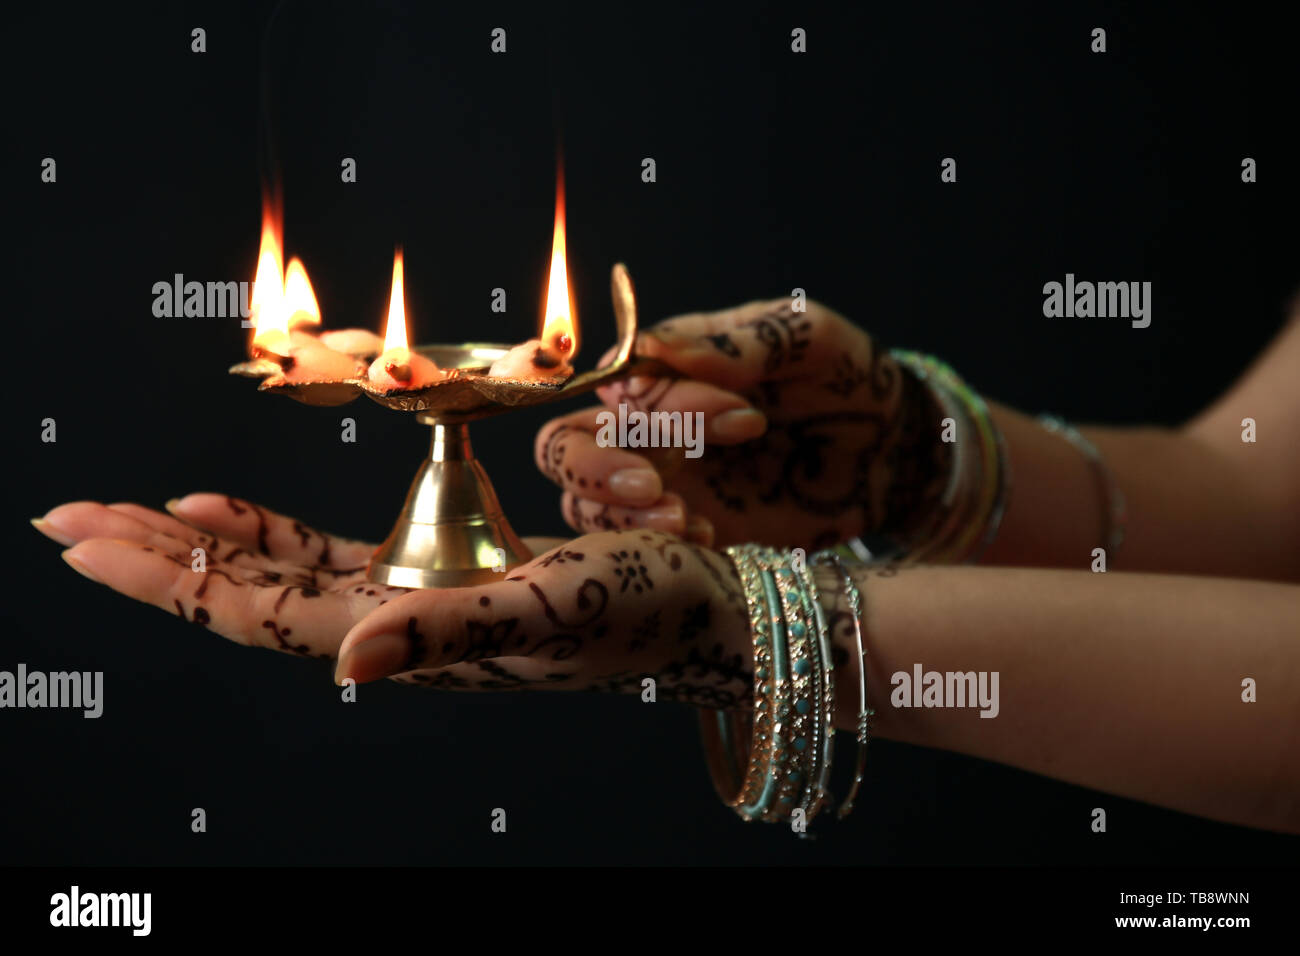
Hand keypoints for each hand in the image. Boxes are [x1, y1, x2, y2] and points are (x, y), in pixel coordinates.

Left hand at [33, 496, 752, 705]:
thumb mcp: (555, 612)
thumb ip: (448, 633)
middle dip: (155, 559)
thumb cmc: (649, 606)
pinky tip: (228, 510)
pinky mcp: (443, 571)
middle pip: (249, 593)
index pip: (263, 612)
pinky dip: (273, 530)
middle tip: (63, 516)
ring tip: (127, 513)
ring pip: (279, 572)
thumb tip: (345, 664)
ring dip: (201, 544)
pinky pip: (331, 554)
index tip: (85, 536)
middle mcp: (397, 627)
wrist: (707, 601)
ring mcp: (415, 600)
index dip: (171, 578)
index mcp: (413, 640)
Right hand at [534, 297, 950, 551]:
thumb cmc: (847, 375)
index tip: (738, 415)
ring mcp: (662, 487)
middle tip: (654, 485)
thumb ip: (734, 343)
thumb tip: (647, 347)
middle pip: (563, 448)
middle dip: (593, 468)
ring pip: (583, 508)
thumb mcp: (805, 339)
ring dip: (619, 517)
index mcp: (665, 369)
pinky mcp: (687, 535)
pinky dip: (655, 549)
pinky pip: (635, 552)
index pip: (615, 385)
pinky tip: (708, 539)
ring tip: (689, 520)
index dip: (657, 406)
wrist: (895, 451)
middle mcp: (647, 429)